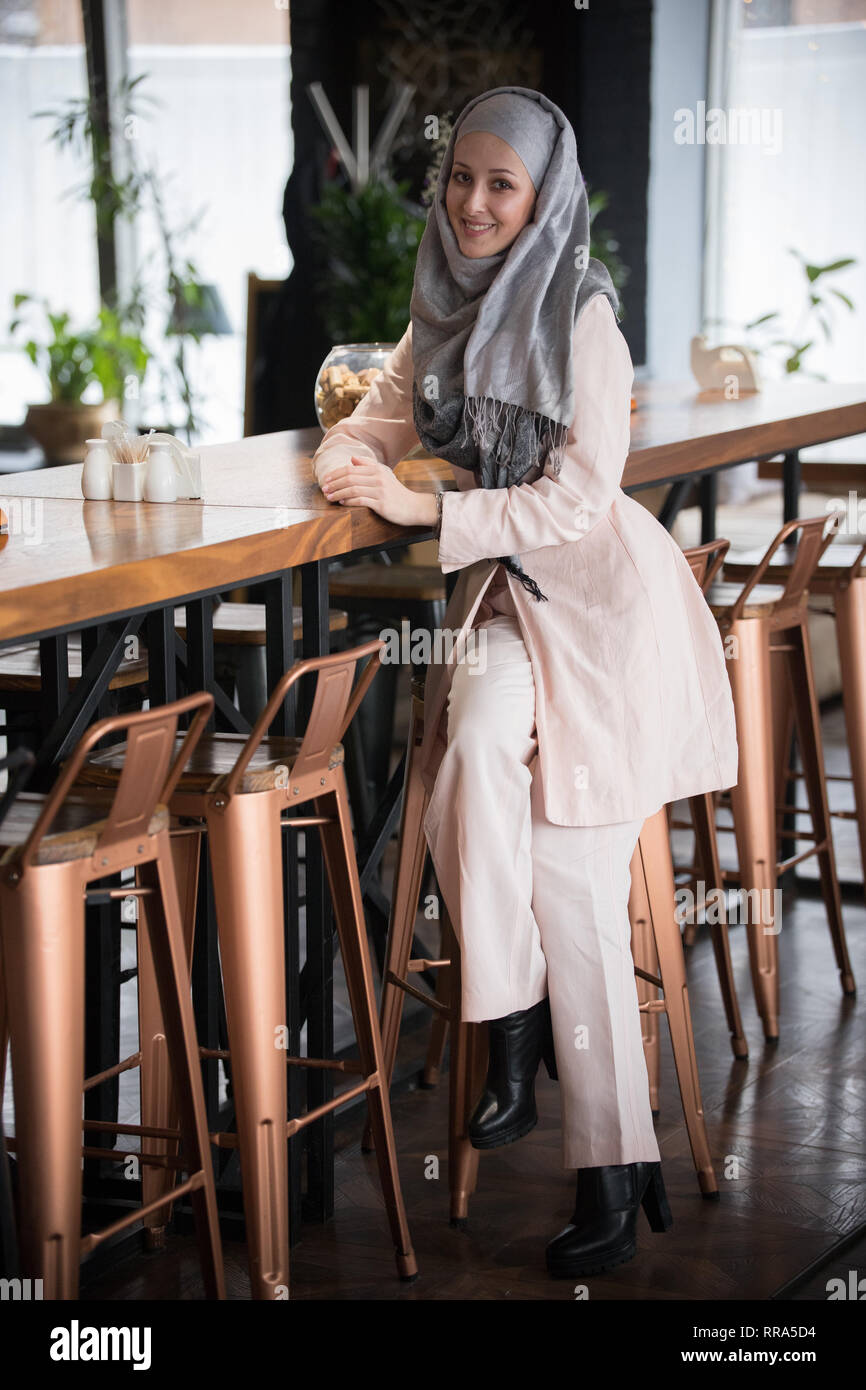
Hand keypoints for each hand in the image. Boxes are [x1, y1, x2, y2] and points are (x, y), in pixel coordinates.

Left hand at [320, 457, 436, 528]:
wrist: (413, 506)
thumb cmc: (395, 491)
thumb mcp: (384, 474)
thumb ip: (368, 465)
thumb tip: (352, 459)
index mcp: (377, 469)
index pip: (351, 468)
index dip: (336, 473)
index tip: (326, 479)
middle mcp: (378, 477)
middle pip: (350, 478)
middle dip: (334, 483)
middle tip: (324, 489)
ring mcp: (380, 491)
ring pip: (353, 489)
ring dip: (338, 493)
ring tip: (329, 497)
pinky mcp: (382, 504)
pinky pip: (361, 501)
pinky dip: (349, 501)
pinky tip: (342, 503)